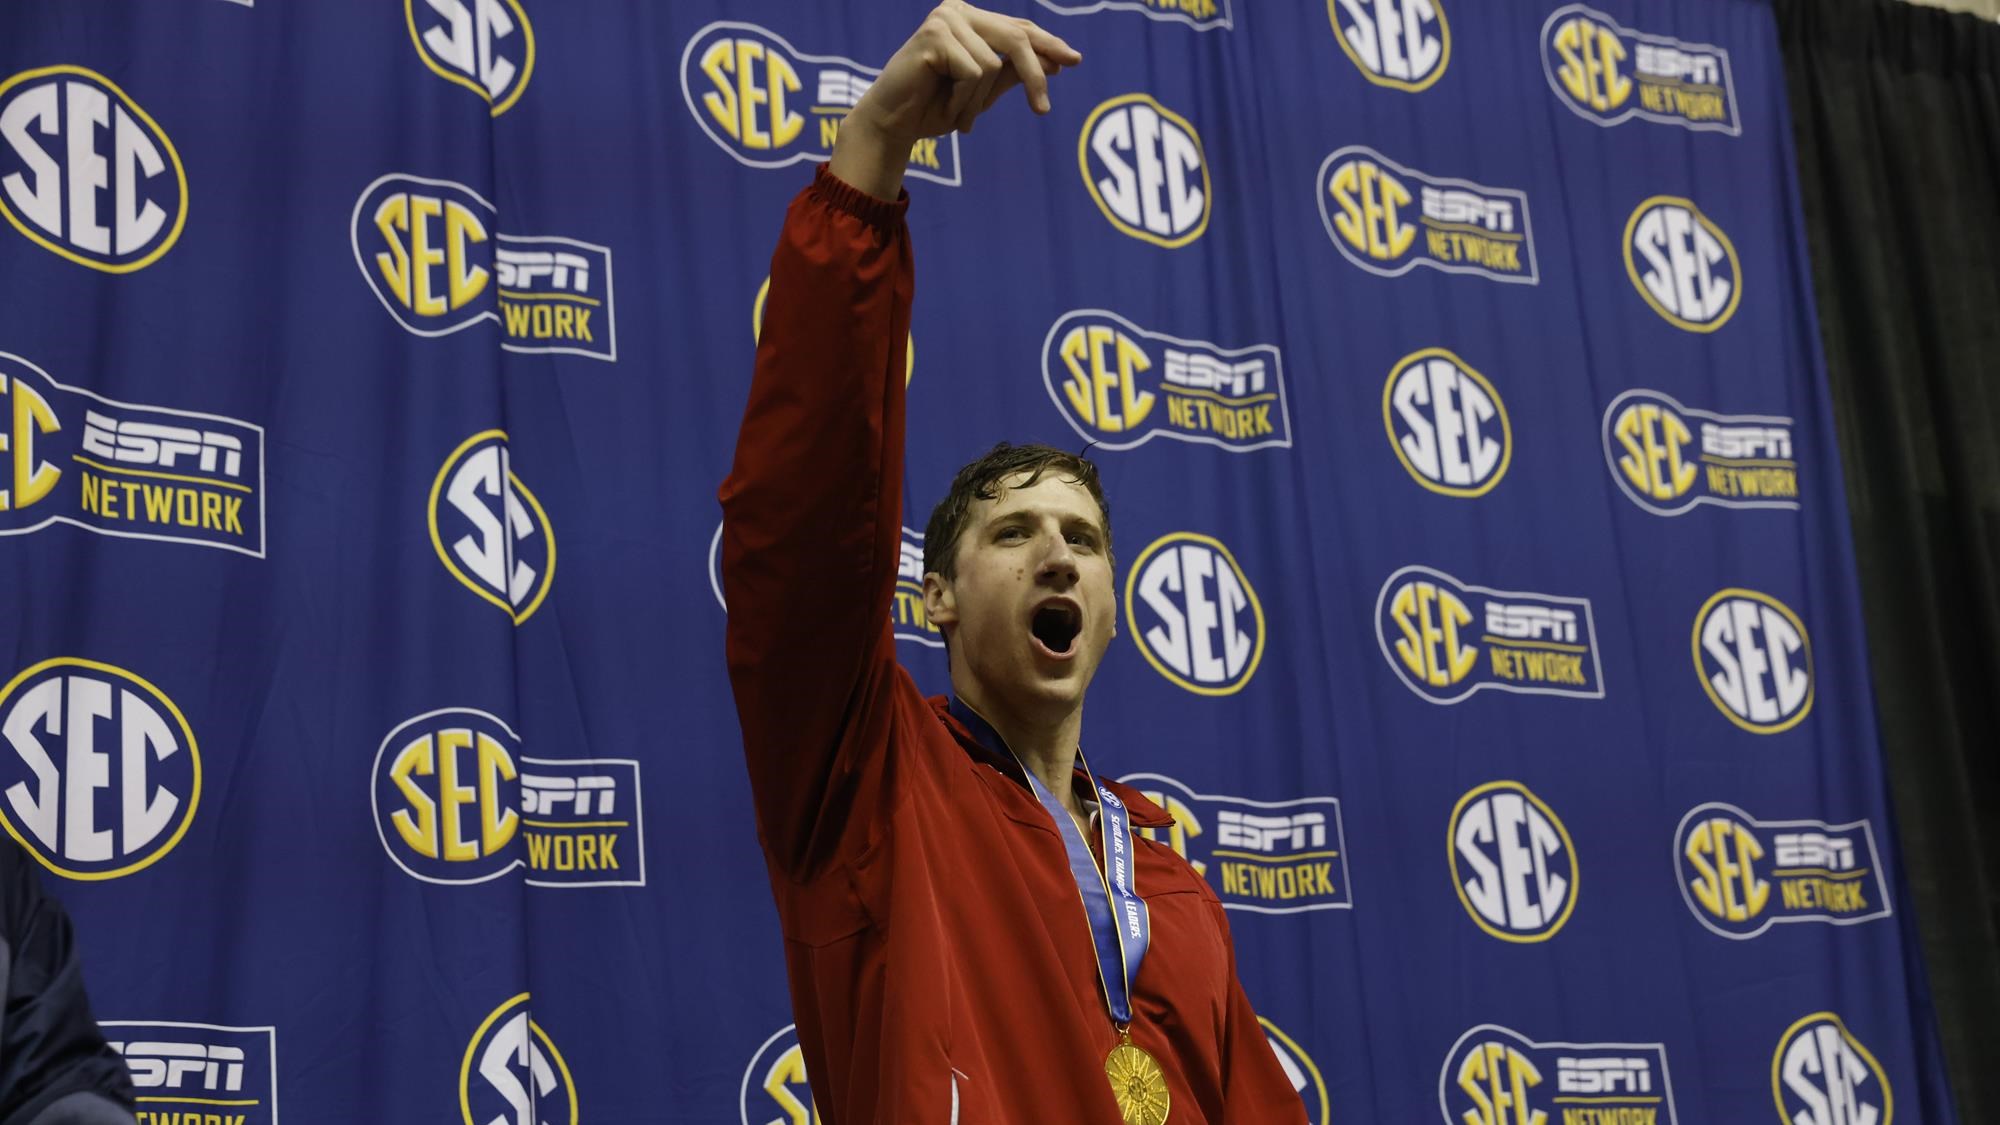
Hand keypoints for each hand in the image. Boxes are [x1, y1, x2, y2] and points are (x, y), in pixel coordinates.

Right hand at [831, 1, 1080, 198]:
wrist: (893, 124)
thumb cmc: (934, 108)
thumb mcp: (983, 92)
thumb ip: (1013, 72)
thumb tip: (1054, 61)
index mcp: (970, 18)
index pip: (1019, 27)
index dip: (1048, 44)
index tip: (1074, 61)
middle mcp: (958, 10)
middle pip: (1016, 39)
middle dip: (1034, 76)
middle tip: (1042, 111)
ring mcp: (945, 19)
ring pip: (993, 64)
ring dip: (979, 101)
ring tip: (958, 114)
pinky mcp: (934, 36)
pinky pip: (974, 73)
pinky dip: (964, 100)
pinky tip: (946, 107)